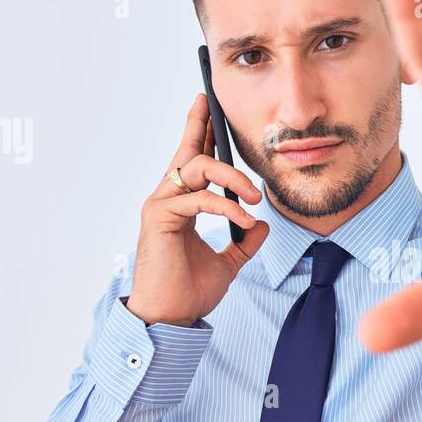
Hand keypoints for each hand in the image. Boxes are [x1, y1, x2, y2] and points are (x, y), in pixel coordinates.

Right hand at [125, 95, 268, 326]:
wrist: (171, 316)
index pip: (190, 160)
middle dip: (205, 127)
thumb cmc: (189, 290)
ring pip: (197, 167)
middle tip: (224, 116)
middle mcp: (167, 199)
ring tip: (255, 198)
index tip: (207, 105)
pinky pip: (199, 199)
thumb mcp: (228, 263)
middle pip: (188, 152)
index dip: (199, 130)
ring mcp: (161, 205)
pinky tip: (245, 219)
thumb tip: (262, 226)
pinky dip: (227, 206)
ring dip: (232, 177)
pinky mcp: (159, 217)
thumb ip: (242, 242)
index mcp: (180, 204)